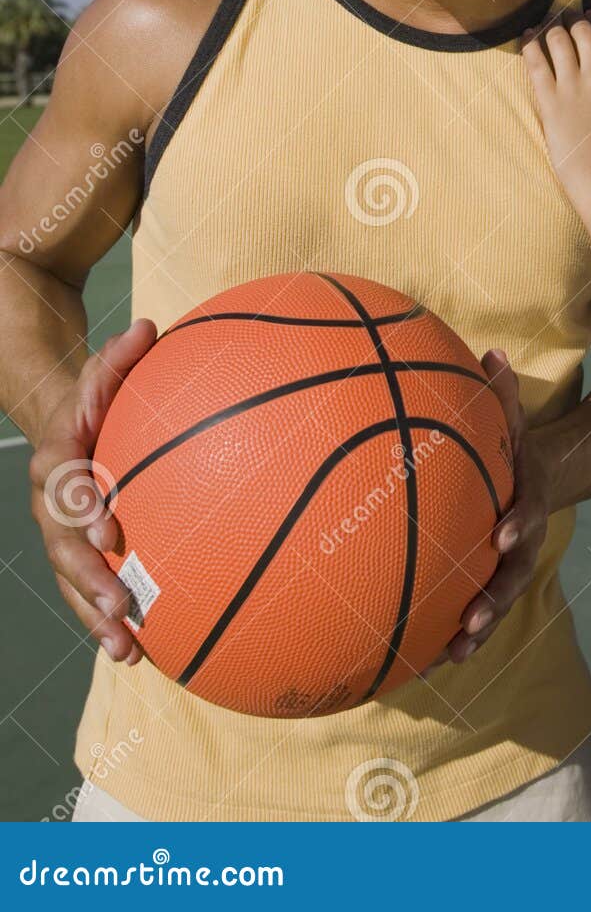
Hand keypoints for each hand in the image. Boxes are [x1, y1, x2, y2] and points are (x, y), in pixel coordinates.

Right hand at [29, 318, 157, 664]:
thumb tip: (148, 326)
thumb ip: (121, 356)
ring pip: (71, 578)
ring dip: (94, 613)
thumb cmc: (103, 395)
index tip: (105, 523)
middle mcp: (52, 498)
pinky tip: (137, 653)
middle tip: (121, 599)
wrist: (72, 421)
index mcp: (58, 452)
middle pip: (60, 542)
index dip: (78, 502)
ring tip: (125, 645)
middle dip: (87, 575)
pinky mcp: (80, 554)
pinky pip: (87, 591)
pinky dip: (106, 623)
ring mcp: (62, 531)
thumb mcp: (107, 370)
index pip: (60, 478)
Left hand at [427, 349, 548, 668]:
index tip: (502, 537)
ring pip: (497, 602)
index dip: (520, 525)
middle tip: (472, 618)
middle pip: (516, 575)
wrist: (540, 478)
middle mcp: (524, 539)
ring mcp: (510, 565)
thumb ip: (502, 391)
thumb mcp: (511, 418)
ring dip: (477, 630)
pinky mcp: (490, 580)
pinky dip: (455, 635)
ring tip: (452, 655)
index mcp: (529, 499)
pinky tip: (423, 660)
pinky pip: (475, 610)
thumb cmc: (512, 446)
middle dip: (496, 599)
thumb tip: (492, 351)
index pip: (529, 512)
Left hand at [521, 12, 590, 201]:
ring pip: (558, 40)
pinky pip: (535, 62)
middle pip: (581, 31)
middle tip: (565, 18)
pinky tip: (526, 35)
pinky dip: (529, 43)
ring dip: (550, 27)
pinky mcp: (548, 101)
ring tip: (544, 24)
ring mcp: (571, 87)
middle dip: (572, 20)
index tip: (588, 15)